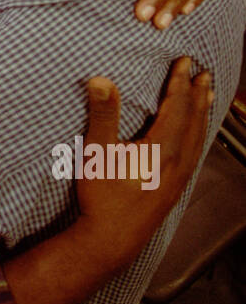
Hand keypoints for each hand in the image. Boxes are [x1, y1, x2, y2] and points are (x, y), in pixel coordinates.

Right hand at [75, 60, 211, 270]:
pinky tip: (194, 136)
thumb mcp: (97, 153)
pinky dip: (199, 135)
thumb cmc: (103, 199)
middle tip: (204, 73)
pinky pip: (195, 153)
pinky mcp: (174, 190)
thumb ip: (103, 115)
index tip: (183, 62)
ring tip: (205, 97)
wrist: (110, 241)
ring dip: (202, 114)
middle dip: (198, 95)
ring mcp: (179, 178)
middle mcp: (178, 163)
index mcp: (162, 150)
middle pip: (194, 121)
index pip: (177, 107)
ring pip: (198, 138)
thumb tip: (102, 80)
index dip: (180, 82)